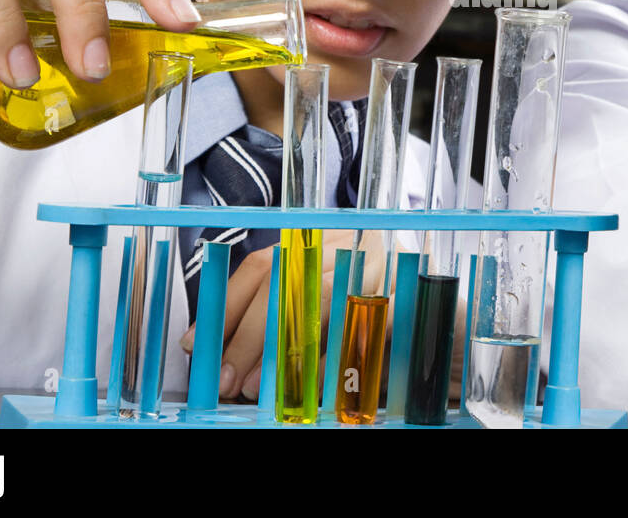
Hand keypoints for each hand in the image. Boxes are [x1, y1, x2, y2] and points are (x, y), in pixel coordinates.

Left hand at [178, 229, 389, 400]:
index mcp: (317, 239)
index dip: (226, 306)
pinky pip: (359, 328)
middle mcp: (346, 244)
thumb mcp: (318, 296)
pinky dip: (329, 361)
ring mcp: (378, 267)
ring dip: (282, 351)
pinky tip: (308, 386)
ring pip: (319, 302)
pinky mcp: (405, 298)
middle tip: (226, 379)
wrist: (432, 302)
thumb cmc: (365, 303)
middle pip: (285, 283)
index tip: (195, 344)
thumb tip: (219, 351)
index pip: (262, 265)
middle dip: (247, 337)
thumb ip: (276, 310)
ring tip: (255, 388)